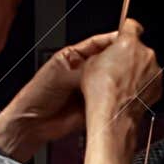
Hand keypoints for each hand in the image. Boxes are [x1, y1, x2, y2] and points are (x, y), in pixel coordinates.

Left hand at [0, 31, 116, 157]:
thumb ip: (84, 69)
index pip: (98, 44)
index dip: (113, 41)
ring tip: (128, 80)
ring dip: (118, 82)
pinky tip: (120, 97)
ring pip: (110, 82)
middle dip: (119, 62)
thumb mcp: (61, 74)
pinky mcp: (93, 106)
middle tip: (131, 62)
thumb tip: (105, 64)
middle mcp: (84, 72)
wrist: (31, 123)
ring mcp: (89, 90)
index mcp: (73, 57)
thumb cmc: (37, 94)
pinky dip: (114, 100)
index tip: (127, 40)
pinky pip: (108, 101)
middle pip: (108, 62)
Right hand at [81, 19, 161, 136]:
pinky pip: (149, 80)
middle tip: (115, 68)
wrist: (113, 116)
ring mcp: (154, 71)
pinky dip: (141, 84)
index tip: (125, 32)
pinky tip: (128, 92)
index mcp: (128, 43)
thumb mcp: (90, 63)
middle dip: (128, 55)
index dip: (126, 29)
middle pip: (138, 48)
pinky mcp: (157, 86)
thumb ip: (103, 52)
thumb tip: (105, 54)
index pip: (131, 25)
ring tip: (120, 84)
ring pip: (145, 65)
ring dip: (135, 70)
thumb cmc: (102, 92)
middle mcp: (145, 54)